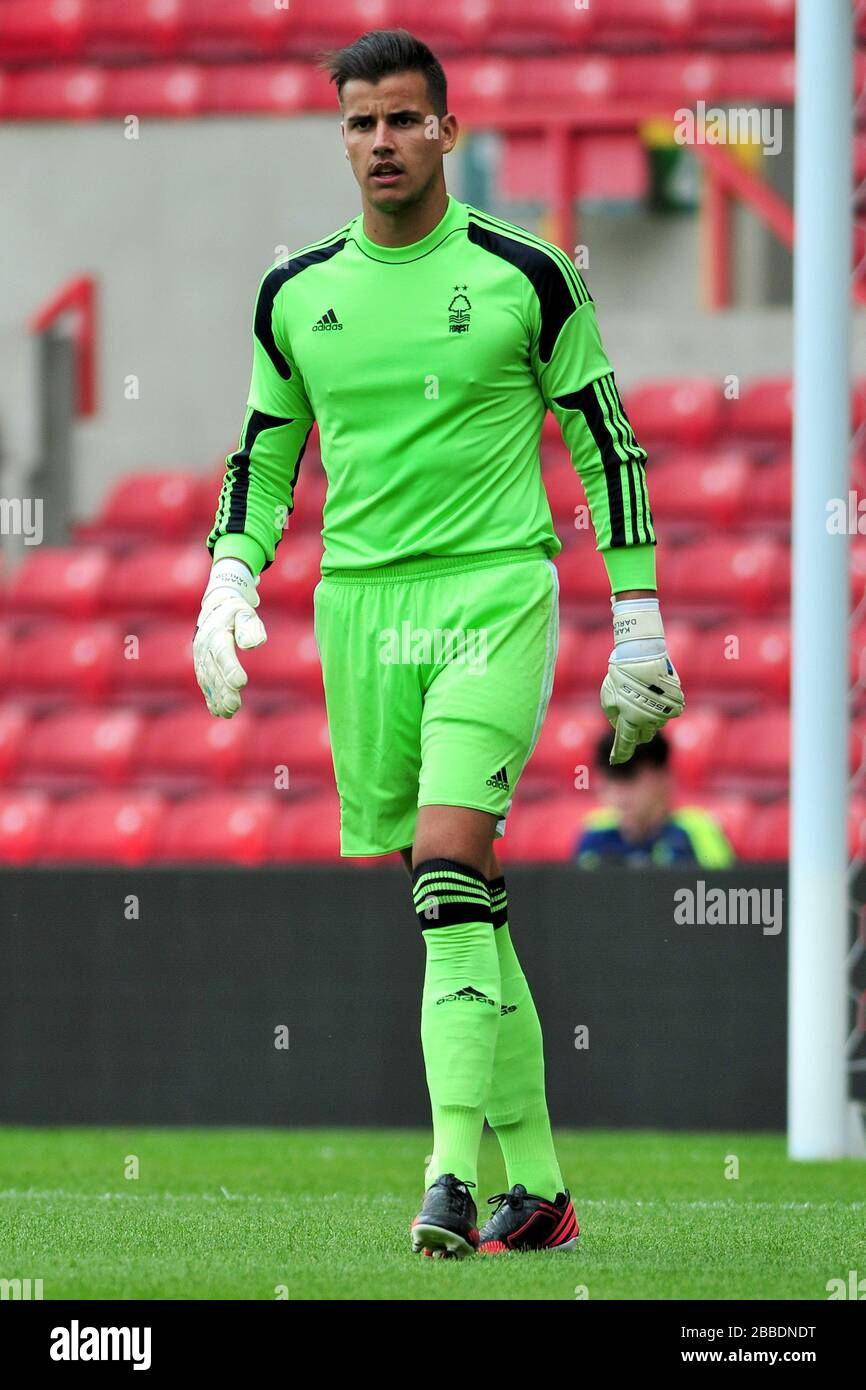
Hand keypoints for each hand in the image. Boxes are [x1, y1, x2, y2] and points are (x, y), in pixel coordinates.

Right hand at [193, 558, 266, 717]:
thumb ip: (250, 627)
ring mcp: (200, 657)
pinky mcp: (201, 664)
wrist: (216, 607)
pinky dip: (210, 697)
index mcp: (217, 633)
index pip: (223, 653)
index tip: (240, 683)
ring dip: (217, 698)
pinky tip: (217, 710)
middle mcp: (204, 647)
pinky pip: (204, 682)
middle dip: (224, 691)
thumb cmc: (237, 612)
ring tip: (227, 713)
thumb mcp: (246, 613)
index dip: (230, 669)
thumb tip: (252, 645)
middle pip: (215, 672)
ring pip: (208, 680)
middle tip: (234, 707)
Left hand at [599, 597, 683, 763]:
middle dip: (636, 734)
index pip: (625, 743)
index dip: (620, 754)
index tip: (615, 760)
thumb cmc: (620, 674)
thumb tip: (620, 726)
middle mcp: (647, 719)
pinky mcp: (675, 703)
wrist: (642, 653)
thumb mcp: (608, 695)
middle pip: (643, 737)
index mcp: (629, 719)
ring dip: (648, 720)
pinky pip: (669, 714)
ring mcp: (663, 712)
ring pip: (656, 726)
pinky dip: (662, 710)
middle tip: (632, 721)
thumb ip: (613, 715)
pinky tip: (656, 697)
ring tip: (642, 700)